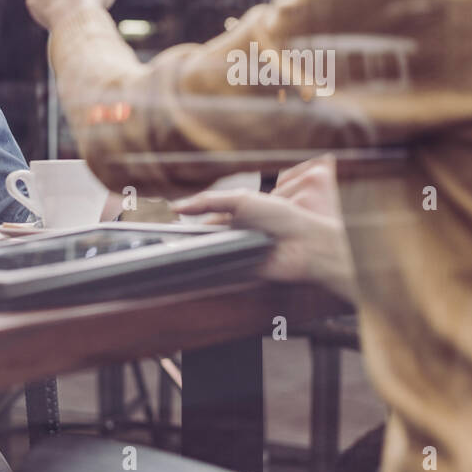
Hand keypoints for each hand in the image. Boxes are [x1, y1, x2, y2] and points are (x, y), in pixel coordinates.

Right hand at [172, 155, 355, 300]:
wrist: (304, 244)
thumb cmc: (282, 217)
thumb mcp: (242, 199)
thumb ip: (209, 201)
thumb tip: (178, 206)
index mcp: (237, 215)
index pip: (204, 218)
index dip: (186, 219)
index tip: (167, 220)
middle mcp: (235, 234)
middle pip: (203, 237)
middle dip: (186, 237)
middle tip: (168, 236)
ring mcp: (237, 253)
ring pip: (207, 254)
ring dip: (196, 251)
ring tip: (178, 248)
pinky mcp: (240, 271)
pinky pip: (218, 271)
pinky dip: (207, 268)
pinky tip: (195, 263)